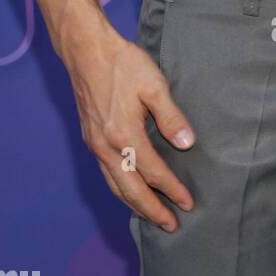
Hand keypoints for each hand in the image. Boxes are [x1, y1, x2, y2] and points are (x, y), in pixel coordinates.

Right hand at [66, 20, 195, 230]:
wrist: (87, 51)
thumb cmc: (122, 63)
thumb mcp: (154, 85)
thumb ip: (171, 116)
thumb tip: (187, 144)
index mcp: (124, 135)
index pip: (153, 172)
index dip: (172, 189)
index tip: (188, 203)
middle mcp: (106, 147)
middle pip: (131, 189)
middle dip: (152, 210)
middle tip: (171, 225)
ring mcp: (95, 145)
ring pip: (115, 186)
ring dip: (134, 204)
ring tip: (152, 216)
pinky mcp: (90, 139)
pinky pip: (106, 174)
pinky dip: (120, 189)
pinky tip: (129, 190)